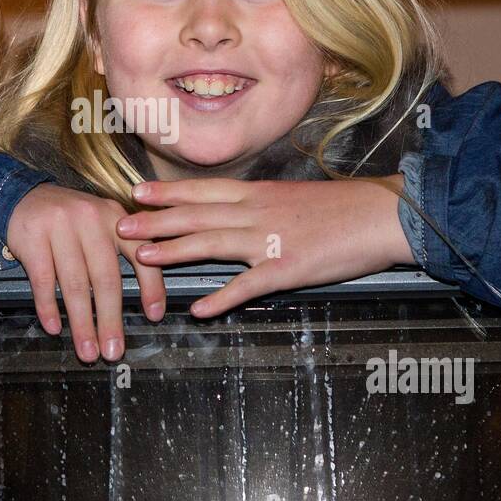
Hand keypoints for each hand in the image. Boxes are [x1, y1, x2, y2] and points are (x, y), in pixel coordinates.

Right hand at [6, 184, 166, 363]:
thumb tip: (148, 299)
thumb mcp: (102, 224)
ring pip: (75, 284)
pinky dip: (48, 307)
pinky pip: (43, 280)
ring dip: (81, 323)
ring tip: (87, 350)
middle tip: (113, 350)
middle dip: (110, 320)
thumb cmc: (69, 220)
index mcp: (115, 217)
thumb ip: (126, 249)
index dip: (151, 287)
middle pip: (105, 278)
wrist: (23, 196)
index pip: (141, 254)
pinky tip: (54, 327)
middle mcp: (91, 219)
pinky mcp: (33, 237)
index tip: (154, 316)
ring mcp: (60, 227)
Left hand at [117, 176, 411, 317]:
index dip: (166, 194)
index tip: (136, 194)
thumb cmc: (341, 209)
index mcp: (259, 194)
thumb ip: (260, 207)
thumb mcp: (292, 198)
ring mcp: (270, 240)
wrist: (381, 215)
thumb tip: (234, 213)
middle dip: (154, 222)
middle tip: (119, 226)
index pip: (203, 190)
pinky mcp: (288, 269)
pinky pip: (248, 285)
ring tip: (141, 258)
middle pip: (196, 215)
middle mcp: (257, 212)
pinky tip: (200, 310)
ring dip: (174, 251)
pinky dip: (222, 298)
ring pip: (212, 242)